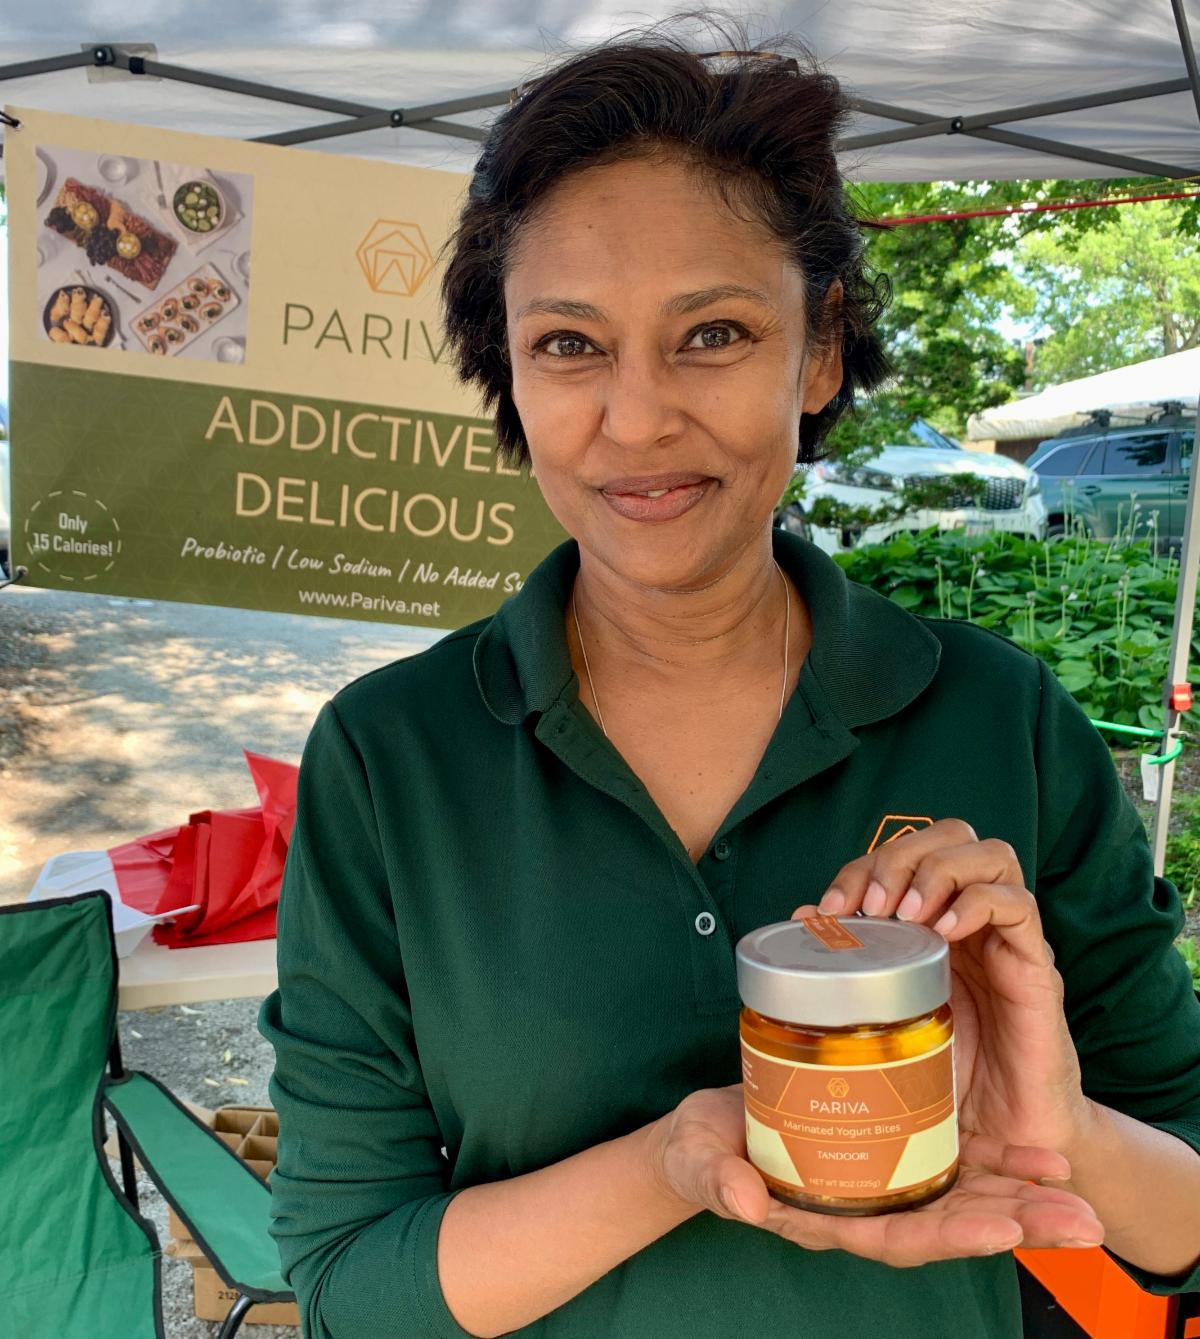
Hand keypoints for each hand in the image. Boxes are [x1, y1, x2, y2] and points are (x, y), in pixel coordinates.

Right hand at [648, 1085, 1103, 1263]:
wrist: (707, 1132)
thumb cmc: (700, 1152)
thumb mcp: (701, 1163)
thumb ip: (719, 1181)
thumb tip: (744, 1201)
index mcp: (830, 1221)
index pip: (899, 1236)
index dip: (950, 1234)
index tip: (1000, 1227)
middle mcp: (869, 1206)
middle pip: (951, 1222)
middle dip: (1016, 1222)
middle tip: (1079, 1220)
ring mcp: (886, 1177)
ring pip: (964, 1192)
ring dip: (1024, 1194)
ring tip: (1076, 1188)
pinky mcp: (891, 1143)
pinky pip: (954, 1156)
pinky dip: (1000, 1158)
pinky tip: (1043, 1156)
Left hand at [799, 818, 1095, 1160]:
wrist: (1007, 1136)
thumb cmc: (946, 1076)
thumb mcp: (888, 1019)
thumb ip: (849, 969)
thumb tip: (800, 919)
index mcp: (934, 923)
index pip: (902, 858)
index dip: (861, 867)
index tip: (829, 908)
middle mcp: (972, 919)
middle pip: (951, 836)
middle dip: (903, 855)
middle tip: (872, 906)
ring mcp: (1008, 938)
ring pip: (990, 856)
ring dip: (938, 871)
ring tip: (906, 914)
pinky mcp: (1038, 965)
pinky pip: (1019, 905)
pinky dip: (978, 904)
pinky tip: (946, 933)